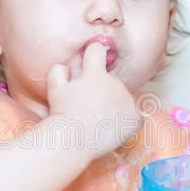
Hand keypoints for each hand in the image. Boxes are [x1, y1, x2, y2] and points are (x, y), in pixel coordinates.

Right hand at [46, 42, 141, 159]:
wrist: (73, 139)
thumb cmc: (62, 114)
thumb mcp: (54, 89)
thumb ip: (58, 72)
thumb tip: (64, 66)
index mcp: (95, 74)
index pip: (97, 51)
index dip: (93, 54)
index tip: (91, 60)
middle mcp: (115, 83)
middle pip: (111, 81)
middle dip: (102, 90)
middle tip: (89, 106)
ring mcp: (127, 101)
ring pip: (123, 99)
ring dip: (114, 106)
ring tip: (99, 121)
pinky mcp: (134, 119)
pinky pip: (135, 118)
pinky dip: (128, 122)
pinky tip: (115, 129)